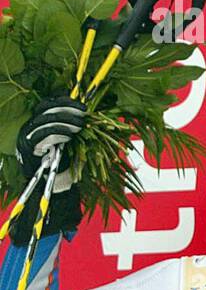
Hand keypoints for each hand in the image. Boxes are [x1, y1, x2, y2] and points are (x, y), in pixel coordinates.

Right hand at [11, 97, 85, 243]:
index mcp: (40, 123)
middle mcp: (30, 128)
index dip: (65, 102)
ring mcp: (27, 138)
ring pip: (44, 121)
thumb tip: (95, 115)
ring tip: (80, 126)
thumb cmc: (67, 163)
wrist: (56, 187)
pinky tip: (69, 137)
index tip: (84, 107)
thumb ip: (79, 127)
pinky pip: (42, 136)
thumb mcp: (75, 141)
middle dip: (66, 109)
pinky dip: (57, 134)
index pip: (48, 103)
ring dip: (64, 121)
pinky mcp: (27, 150)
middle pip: (45, 108)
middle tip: (84, 115)